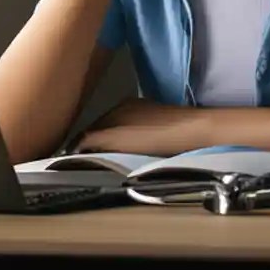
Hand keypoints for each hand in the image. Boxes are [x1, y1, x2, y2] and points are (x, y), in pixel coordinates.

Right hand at [72, 97, 204, 155]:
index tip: (72, 160)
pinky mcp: (157, 118)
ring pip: (116, 129)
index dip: (79, 146)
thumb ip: (94, 141)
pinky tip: (129, 150)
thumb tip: (74, 146)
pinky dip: (123, 140)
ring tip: (104, 159)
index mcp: (116, 109)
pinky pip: (131, 129)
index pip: (88, 129)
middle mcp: (126, 106)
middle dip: (91, 143)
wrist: (197, 131)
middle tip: (85, 162)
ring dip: (107, 142)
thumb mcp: (120, 141)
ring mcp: (143, 111)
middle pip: (101, 128)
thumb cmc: (159, 137)